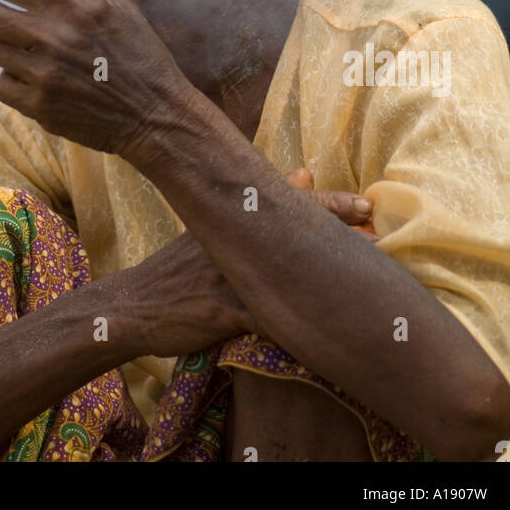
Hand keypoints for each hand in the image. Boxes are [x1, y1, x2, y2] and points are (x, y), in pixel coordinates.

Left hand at [0, 0, 194, 158]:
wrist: (154, 116)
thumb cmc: (142, 57)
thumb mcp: (121, 8)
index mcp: (80, 5)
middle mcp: (57, 36)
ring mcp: (44, 73)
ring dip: (6, 42)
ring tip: (23, 44)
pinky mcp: (38, 105)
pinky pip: (2, 84)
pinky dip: (13, 78)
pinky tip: (32, 76)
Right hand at [122, 175, 375, 357]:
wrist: (133, 307)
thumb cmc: (175, 272)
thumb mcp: (207, 233)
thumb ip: (252, 207)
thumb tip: (301, 172)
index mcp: (232, 222)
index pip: (289, 204)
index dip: (330, 203)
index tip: (367, 204)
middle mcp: (234, 241)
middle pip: (295, 230)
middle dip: (339, 231)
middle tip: (376, 230)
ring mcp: (229, 275)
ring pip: (286, 274)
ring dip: (326, 277)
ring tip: (366, 277)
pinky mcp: (222, 311)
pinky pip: (265, 320)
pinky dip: (294, 327)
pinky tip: (324, 336)